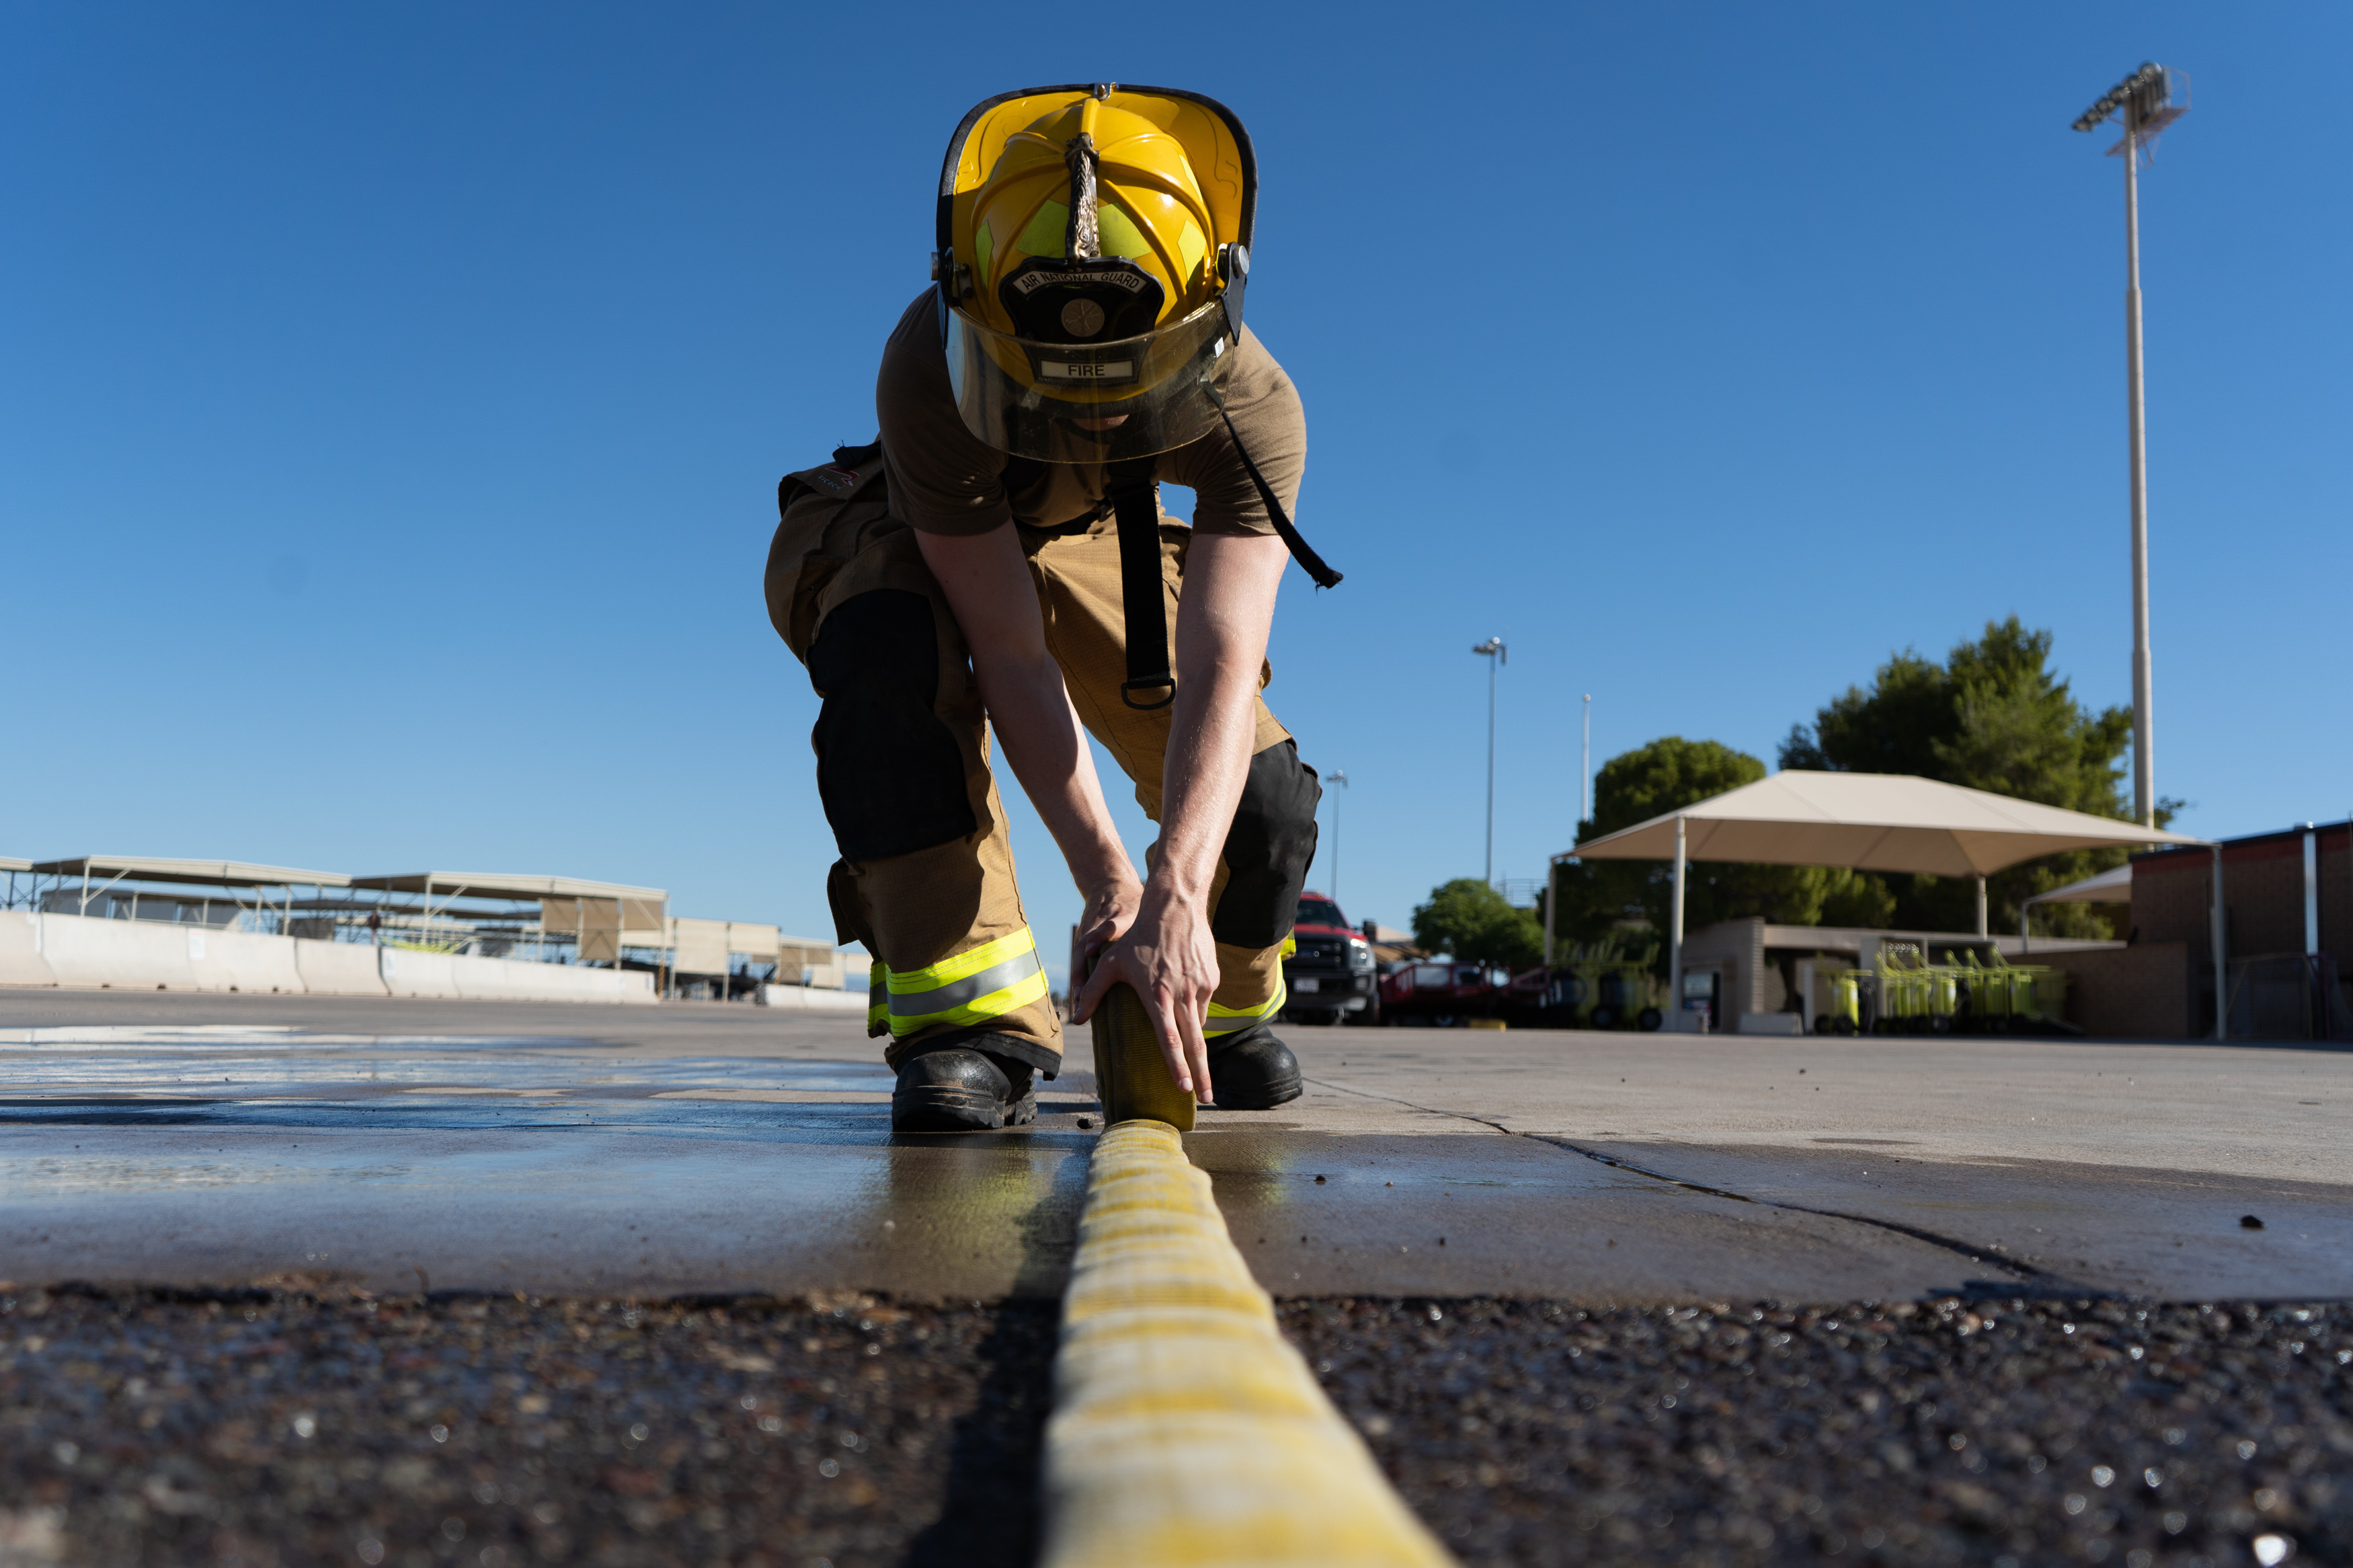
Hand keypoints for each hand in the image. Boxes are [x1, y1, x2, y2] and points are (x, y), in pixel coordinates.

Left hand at [1072, 885, 1218, 1103]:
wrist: (1175, 908)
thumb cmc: (1139, 938)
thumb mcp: (1110, 963)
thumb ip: (1093, 992)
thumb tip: (1076, 1018)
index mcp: (1158, 997)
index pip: (1169, 1040)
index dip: (1177, 1066)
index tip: (1185, 1088)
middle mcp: (1183, 996)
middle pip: (1195, 1044)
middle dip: (1203, 1074)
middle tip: (1208, 1098)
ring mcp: (1201, 988)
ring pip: (1198, 1024)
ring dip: (1193, 1036)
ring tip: (1178, 1024)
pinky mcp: (1213, 979)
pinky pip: (1205, 1004)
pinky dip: (1195, 1008)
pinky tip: (1185, 993)